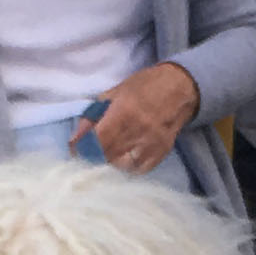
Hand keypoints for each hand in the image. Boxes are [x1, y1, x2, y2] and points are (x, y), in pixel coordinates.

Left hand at [73, 61, 198, 174]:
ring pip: (123, 165)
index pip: (98, 140)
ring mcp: (152, 143)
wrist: (180, 88)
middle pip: (109, 155)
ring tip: (108, 155)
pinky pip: (141, 169)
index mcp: (124, 112)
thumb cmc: (144, 86)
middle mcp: (139, 130)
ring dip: (112, 162)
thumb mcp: (114, 93)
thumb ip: (93, 116)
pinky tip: (125, 158)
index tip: (77, 149)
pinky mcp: (163, 151)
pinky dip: (129, 167)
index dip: (84, 147)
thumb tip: (74, 139)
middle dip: (95, 156)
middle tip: (90, 152)